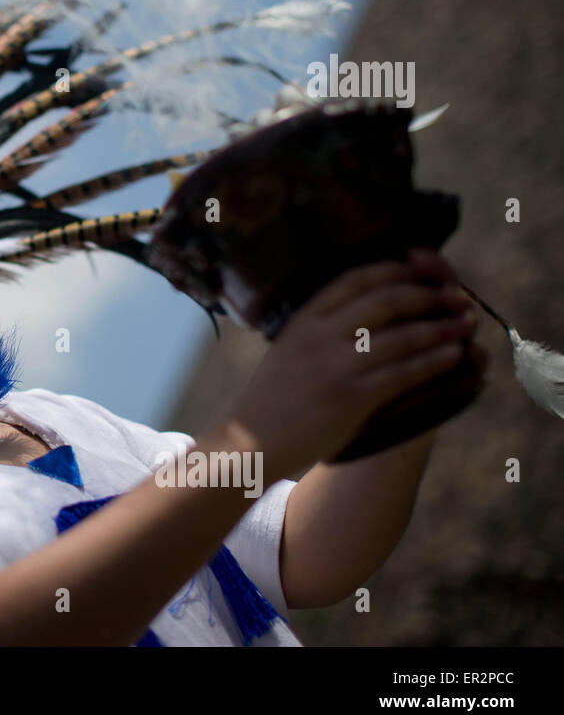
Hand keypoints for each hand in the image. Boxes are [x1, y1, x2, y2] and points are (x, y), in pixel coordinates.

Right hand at [223, 248, 484, 479]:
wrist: (250, 444)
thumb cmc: (271, 400)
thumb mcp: (288, 349)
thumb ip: (320, 329)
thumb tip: (365, 314)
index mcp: (303, 319)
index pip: (356, 279)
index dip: (396, 270)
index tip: (422, 270)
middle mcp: (320, 335)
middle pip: (386, 299)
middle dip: (427, 293)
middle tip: (455, 294)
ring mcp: (335, 366)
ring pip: (402, 335)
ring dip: (441, 325)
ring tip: (465, 322)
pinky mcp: (351, 398)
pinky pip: (404, 372)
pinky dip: (434, 360)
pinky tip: (453, 355)